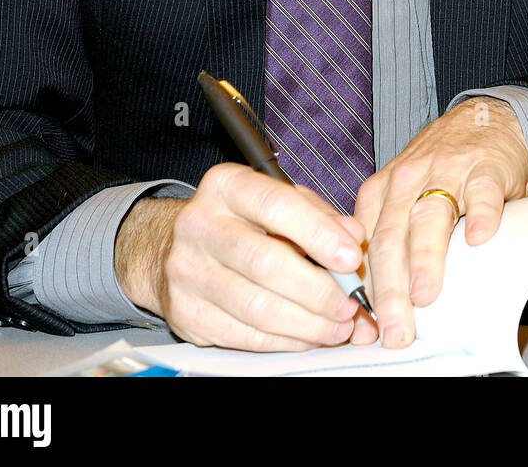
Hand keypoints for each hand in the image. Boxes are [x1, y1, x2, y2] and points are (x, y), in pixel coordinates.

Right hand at [114, 163, 365, 351]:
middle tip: (350, 305)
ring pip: (257, 307)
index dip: (318, 234)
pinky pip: (244, 335)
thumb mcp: (277, 200)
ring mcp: (187, 271)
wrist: (174, 247)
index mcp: (226, 185)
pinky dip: (284, 341)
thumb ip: (317, 213)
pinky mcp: (185, 313)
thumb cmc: (240, 221)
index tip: (352, 257)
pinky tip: (307, 337)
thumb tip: (353, 236)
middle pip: (266, 263)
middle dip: (318, 290)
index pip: (276, 206)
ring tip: (337, 327)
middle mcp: (199, 224)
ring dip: (307, 323)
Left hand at [349, 96, 527, 348]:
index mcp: (382, 190)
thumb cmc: (439, 166)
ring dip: (424, 258)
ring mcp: (447, 171)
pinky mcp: (486, 167)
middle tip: (394, 326)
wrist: (482, 117)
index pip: (364, 243)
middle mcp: (407, 179)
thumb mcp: (402, 193)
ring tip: (423, 294)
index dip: (362, 286)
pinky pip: (482, 192)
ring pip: (429, 215)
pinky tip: (479, 239)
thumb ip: (388, 235)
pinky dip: (481, 215)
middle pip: (390, 236)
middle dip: (389, 288)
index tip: (365, 325)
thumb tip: (374, 302)